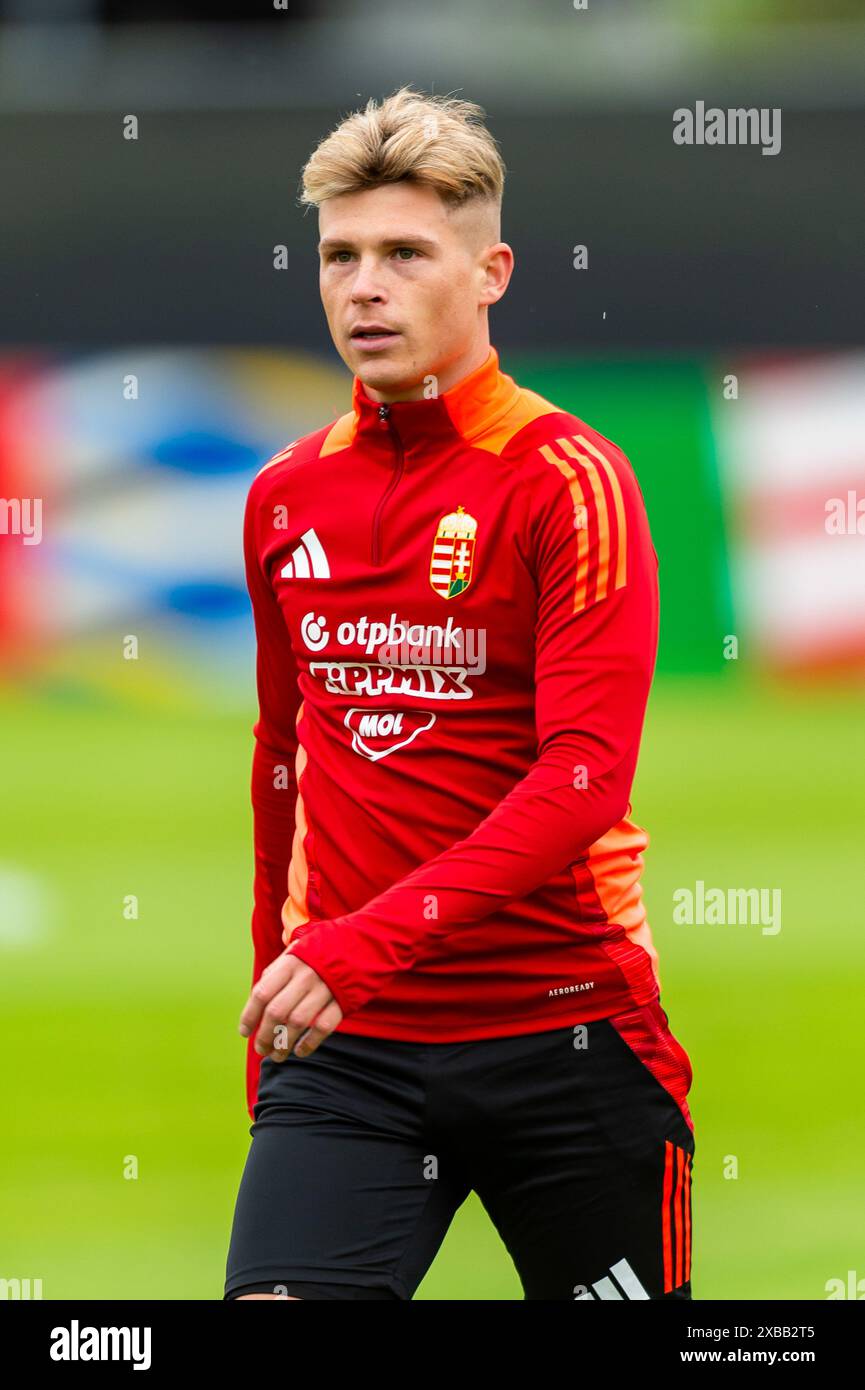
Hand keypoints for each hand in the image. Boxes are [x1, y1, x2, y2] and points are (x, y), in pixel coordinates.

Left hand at [238, 946, 342, 1060]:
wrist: (359, 944)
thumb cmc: (319, 953)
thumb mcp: (294, 954)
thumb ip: (275, 974)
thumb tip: (256, 1002)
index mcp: (289, 963)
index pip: (262, 993)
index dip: (250, 1016)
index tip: (244, 1033)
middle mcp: (305, 976)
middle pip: (277, 1011)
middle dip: (265, 1036)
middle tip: (261, 1049)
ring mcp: (325, 988)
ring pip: (297, 1022)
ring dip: (283, 1044)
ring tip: (277, 1055)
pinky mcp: (342, 1000)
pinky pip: (323, 1027)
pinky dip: (309, 1043)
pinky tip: (300, 1051)